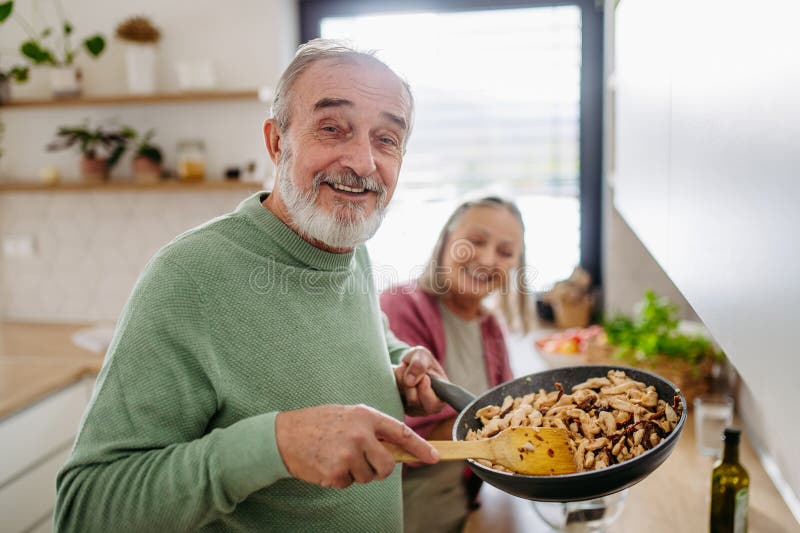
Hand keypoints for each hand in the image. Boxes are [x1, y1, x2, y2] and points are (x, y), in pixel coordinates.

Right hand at [275, 404, 438, 489]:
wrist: (284, 434)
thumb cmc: (318, 423)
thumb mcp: (348, 415)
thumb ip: (371, 429)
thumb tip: (395, 449)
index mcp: (365, 416)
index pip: (401, 432)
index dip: (419, 447)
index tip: (433, 457)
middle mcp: (360, 434)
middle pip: (387, 466)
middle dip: (379, 470)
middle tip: (363, 463)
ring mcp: (348, 454)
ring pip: (367, 477)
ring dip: (355, 473)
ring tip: (337, 456)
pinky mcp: (336, 472)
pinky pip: (349, 484)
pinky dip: (339, 479)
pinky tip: (326, 464)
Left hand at [393, 346, 446, 415]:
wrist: (409, 363)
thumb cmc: (421, 360)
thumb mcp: (422, 354)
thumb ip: (419, 365)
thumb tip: (410, 381)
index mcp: (441, 395)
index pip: (435, 403)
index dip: (427, 393)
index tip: (424, 378)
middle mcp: (429, 406)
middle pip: (415, 402)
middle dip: (409, 385)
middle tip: (406, 369)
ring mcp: (414, 409)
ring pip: (402, 399)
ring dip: (400, 381)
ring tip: (403, 369)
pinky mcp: (402, 408)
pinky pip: (393, 399)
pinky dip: (393, 385)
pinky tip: (398, 377)